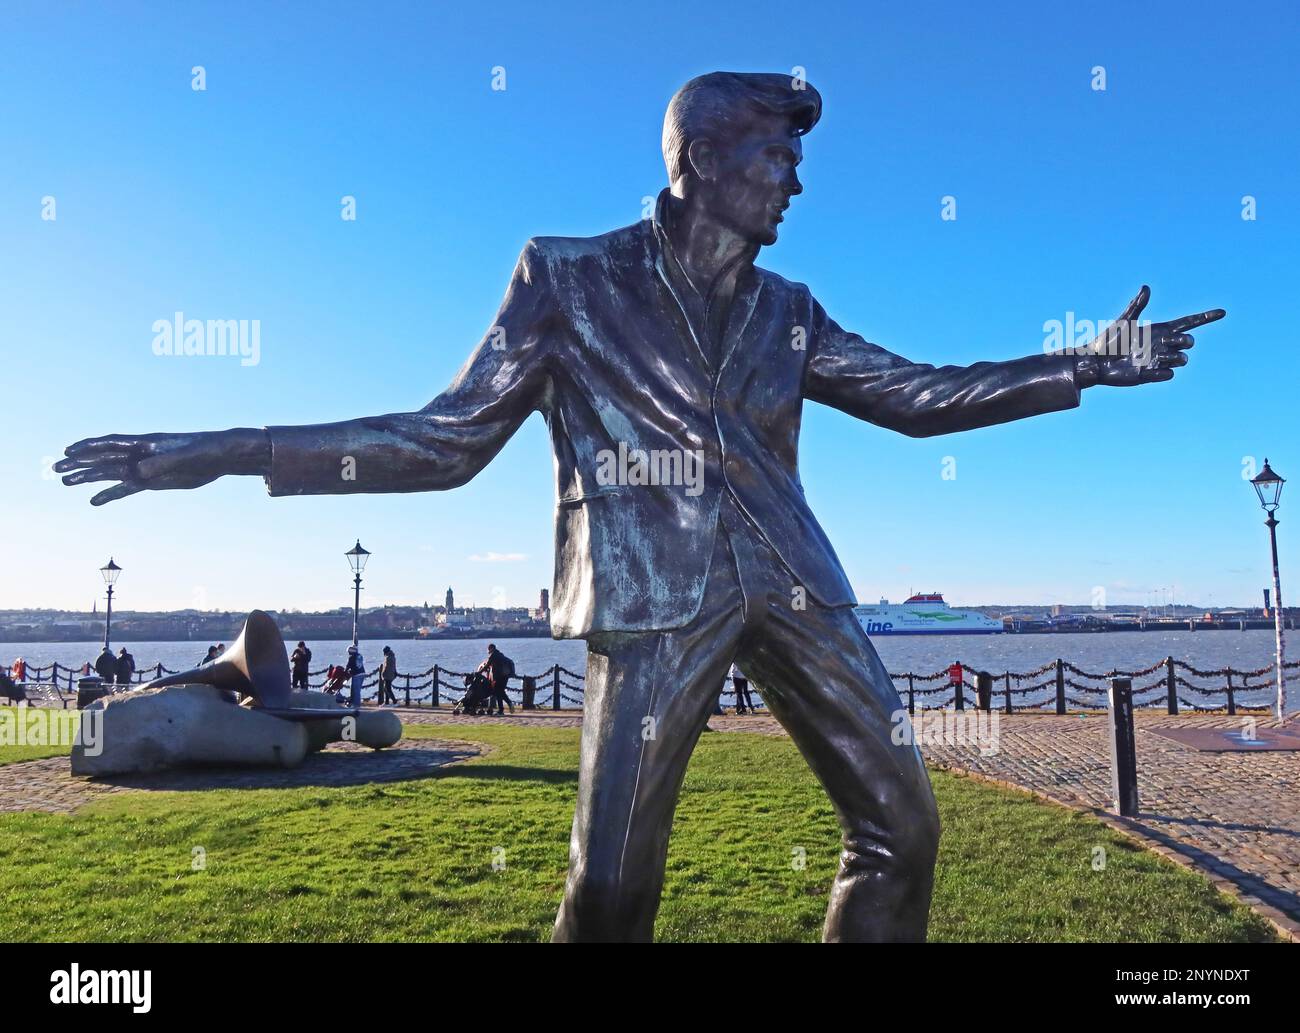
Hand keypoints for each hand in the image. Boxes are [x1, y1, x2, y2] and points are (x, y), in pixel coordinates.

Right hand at [55, 428, 269, 504]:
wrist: (221, 457)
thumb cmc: (204, 450)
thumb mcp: (185, 457)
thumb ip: (161, 463)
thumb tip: (138, 472)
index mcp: (145, 444)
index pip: (112, 444)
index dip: (90, 446)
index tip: (69, 449)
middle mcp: (139, 455)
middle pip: (103, 458)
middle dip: (79, 462)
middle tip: (55, 467)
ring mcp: (144, 468)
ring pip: (109, 473)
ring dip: (88, 477)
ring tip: (64, 482)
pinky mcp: (152, 482)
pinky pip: (125, 489)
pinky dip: (109, 495)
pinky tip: (93, 502)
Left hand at [1074, 285, 1223, 386]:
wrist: (1095, 362)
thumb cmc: (1107, 341)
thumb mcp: (1124, 322)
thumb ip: (1137, 306)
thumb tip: (1146, 287)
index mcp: (1158, 330)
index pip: (1188, 322)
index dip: (1205, 317)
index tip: (1222, 312)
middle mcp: (1161, 345)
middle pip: (1189, 341)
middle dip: (1183, 341)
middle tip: (1166, 341)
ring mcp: (1157, 360)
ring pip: (1182, 359)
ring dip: (1174, 357)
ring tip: (1155, 356)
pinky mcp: (1150, 375)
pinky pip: (1168, 374)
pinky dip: (1163, 372)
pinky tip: (1148, 370)